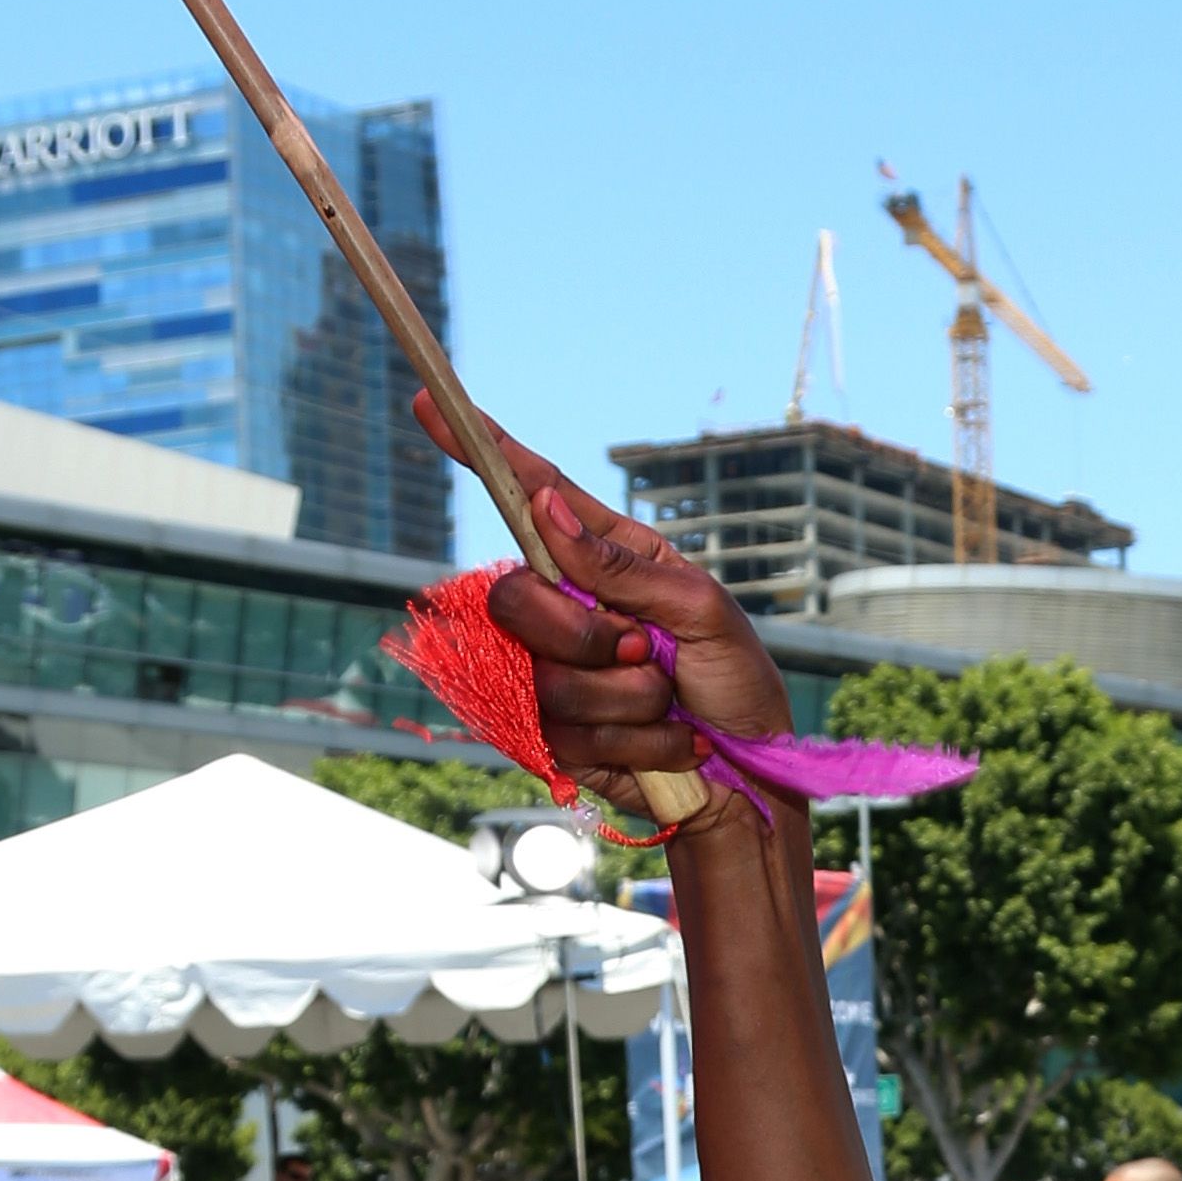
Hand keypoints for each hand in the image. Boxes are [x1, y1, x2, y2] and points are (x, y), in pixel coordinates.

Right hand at [417, 399, 793, 771]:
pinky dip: (630, 741)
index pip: (536, 496)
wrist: (748, 776)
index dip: (486, 453)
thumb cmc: (736, 680)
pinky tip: (664, 743)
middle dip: (585, 635)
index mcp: (608, 558)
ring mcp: (556, 671)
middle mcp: (572, 607)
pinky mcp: (555, 734)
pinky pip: (564, 732)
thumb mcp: (702, 611)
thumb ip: (623, 566)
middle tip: (645, 651)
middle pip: (515, 599)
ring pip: (543, 675)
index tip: (433, 404)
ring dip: (625, 698)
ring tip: (667, 703)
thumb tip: (548, 510)